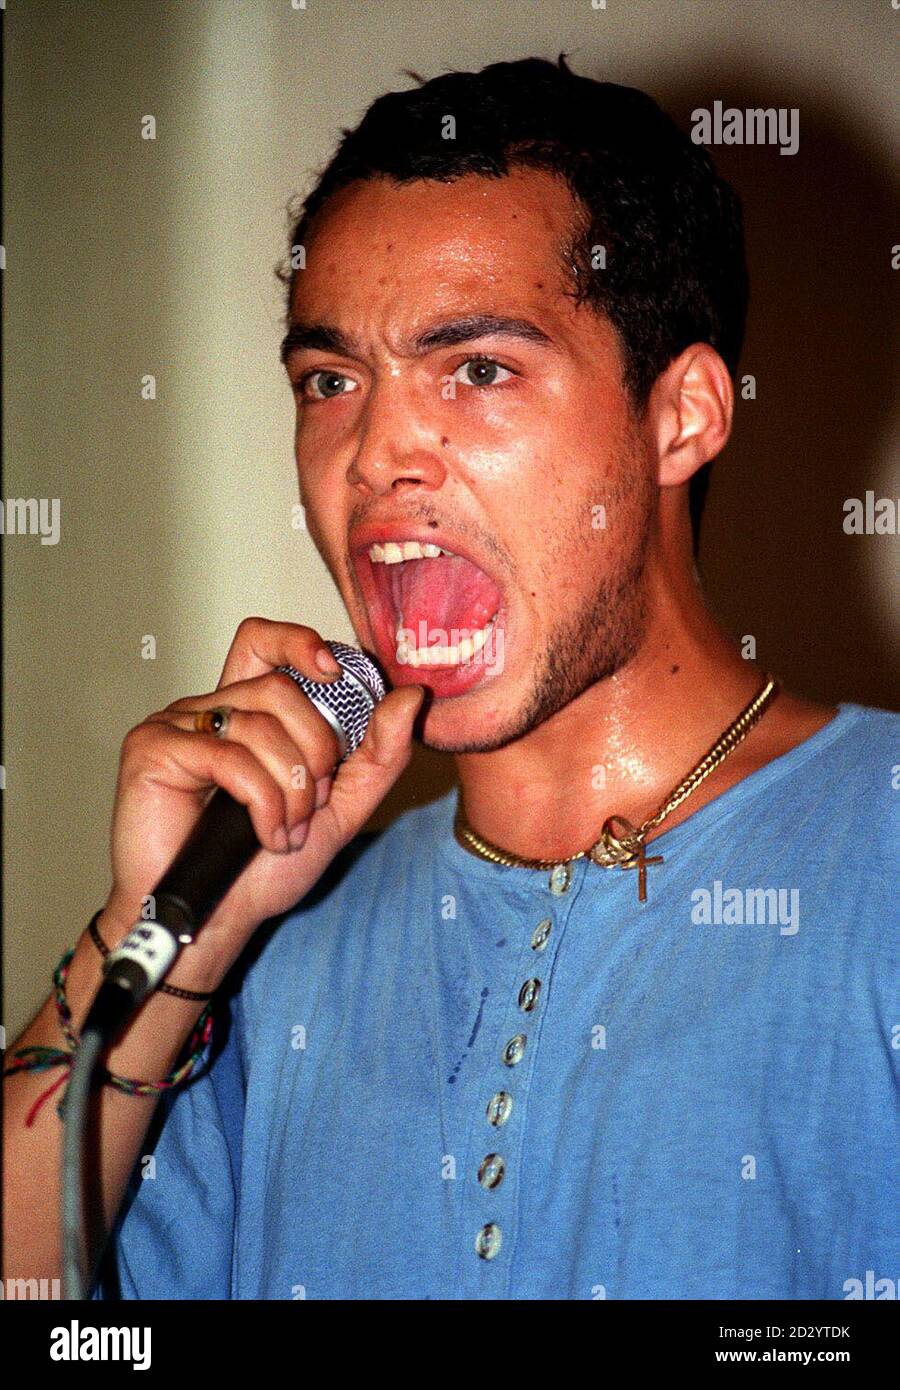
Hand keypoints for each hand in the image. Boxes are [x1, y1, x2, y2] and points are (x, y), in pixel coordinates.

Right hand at [101, 618, 422, 989]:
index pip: (265, 642)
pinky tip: (263, 836)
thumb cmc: (262, 869)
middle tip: (311, 802)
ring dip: (290, 789)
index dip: (298, 642)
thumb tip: (410, 696)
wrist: (216, 921)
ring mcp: (174, 726)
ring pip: (259, 724)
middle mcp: (207, 710)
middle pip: (278, 688)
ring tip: (285, 830)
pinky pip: (229, 756)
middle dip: (315, 750)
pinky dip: (262, 802)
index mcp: (244, 714)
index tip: (333, 671)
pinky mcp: (151, 749)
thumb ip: (378, 753)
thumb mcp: (339, 808)